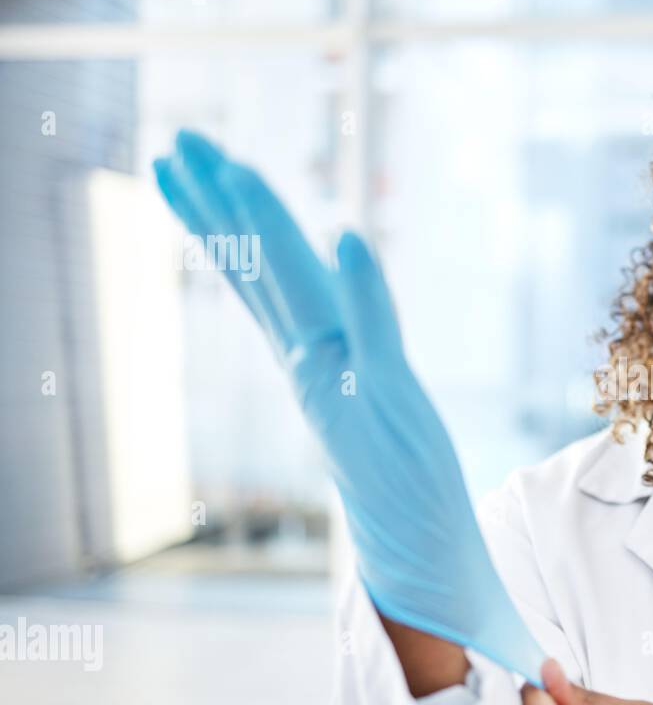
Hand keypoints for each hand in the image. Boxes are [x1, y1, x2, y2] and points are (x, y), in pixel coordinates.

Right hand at [152, 130, 546, 685]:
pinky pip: (374, 338)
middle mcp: (318, 365)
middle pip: (263, 272)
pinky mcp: (387, 411)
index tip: (183, 164)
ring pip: (297, 294)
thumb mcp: (373, 401)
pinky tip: (345, 238)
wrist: (424, 563)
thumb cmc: (403, 486)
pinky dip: (359, 291)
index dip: (222, 217)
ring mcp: (346, 386)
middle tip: (176, 142)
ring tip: (220, 167)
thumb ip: (351, 340)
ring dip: (263, 231)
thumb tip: (336, 277)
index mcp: (314, 358)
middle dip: (222, 205)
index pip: (260, 274)